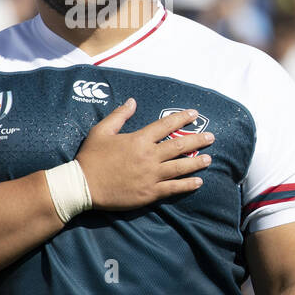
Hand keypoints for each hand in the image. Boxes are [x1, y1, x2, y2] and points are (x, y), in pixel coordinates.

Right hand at [75, 98, 214, 208]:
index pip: (166, 125)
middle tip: (211, 137)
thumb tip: (132, 101)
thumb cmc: (91, 157)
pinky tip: (199, 182)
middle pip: (179, 145)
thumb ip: (119, 116)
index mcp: (139, 139)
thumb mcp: (101, 131)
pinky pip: (174, 188)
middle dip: (197, 140)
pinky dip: (188, 185)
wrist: (82, 185)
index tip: (195, 113)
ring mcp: (151, 175)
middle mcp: (149, 156)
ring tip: (209, 159)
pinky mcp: (150, 192)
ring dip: (197, 162)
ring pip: (181, 167)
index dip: (182, 117)